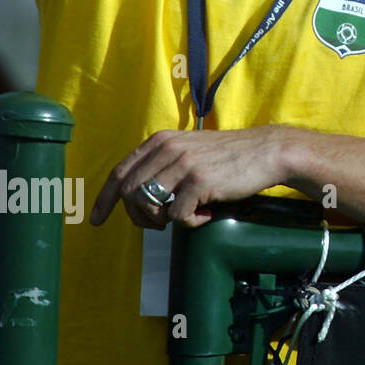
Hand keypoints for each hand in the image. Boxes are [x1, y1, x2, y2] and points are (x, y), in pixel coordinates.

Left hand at [89, 126, 287, 228]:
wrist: (268, 152)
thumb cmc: (231, 156)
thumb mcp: (191, 150)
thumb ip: (164, 163)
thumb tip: (137, 195)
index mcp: (161, 140)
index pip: (120, 172)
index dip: (105, 199)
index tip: (97, 219)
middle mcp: (168, 149)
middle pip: (129, 193)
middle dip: (138, 217)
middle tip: (159, 224)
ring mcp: (183, 164)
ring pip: (148, 206)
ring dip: (163, 220)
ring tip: (187, 216)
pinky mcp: (199, 181)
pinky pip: (178, 216)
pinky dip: (191, 222)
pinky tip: (209, 213)